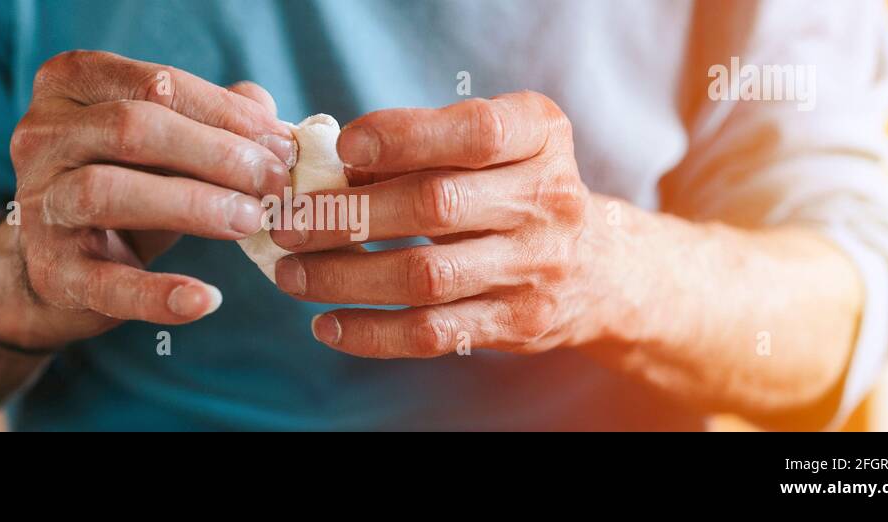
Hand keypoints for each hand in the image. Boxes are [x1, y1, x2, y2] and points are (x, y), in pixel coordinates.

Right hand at [0, 50, 296, 348]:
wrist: (58, 263)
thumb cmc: (123, 183)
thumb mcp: (163, 144)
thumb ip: (213, 117)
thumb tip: (267, 113)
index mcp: (71, 84)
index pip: (156, 85)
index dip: (227, 114)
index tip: (281, 144)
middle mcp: (42, 136)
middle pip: (133, 129)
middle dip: (216, 154)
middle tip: (274, 182)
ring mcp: (39, 203)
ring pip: (107, 191)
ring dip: (191, 206)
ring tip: (249, 221)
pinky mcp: (49, 271)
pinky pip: (105, 283)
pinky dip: (158, 293)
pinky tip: (205, 300)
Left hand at [271, 91, 620, 357]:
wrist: (599, 266)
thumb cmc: (515, 188)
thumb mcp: (492, 147)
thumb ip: (423, 146)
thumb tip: (327, 172)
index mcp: (540, 135)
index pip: (475, 132)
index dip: (404, 138)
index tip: (343, 149)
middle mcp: (547, 200)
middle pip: (436, 206)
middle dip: (348, 216)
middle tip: (287, 224)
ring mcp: (535, 267)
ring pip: (426, 277)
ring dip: (346, 277)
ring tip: (291, 275)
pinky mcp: (516, 323)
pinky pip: (433, 333)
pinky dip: (372, 333)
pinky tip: (328, 324)